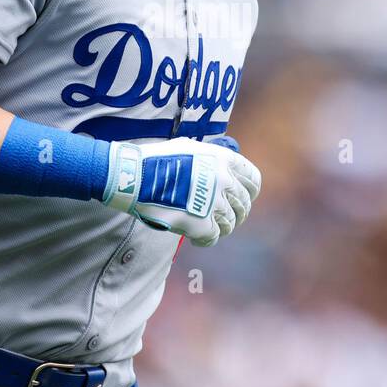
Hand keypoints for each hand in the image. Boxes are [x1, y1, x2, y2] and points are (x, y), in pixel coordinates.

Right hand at [100, 137, 260, 245]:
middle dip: (237, 214)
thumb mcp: (188, 147)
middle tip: (225, 219)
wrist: (133, 177)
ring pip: (230, 223)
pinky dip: (205, 240)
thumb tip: (221, 168)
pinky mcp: (201, 223)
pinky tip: (195, 237)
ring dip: (220, 227)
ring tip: (206, 227)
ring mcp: (213, 202)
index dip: (250, 192)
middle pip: (243, 204)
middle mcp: (223, 179)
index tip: (244, 199)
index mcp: (222, 159)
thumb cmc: (155, 160)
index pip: (252, 179)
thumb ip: (209, 158)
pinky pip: (213, 237)